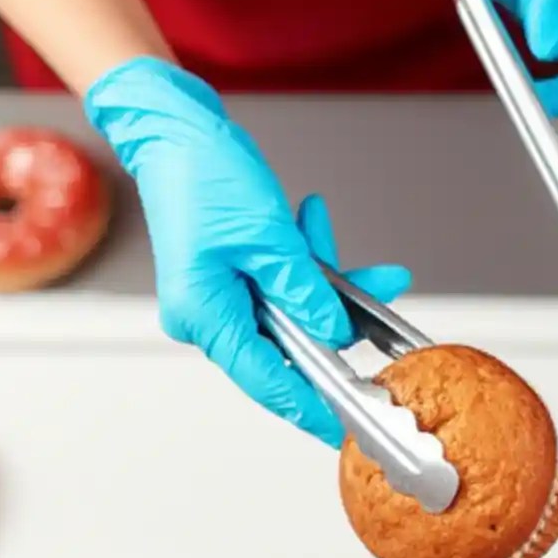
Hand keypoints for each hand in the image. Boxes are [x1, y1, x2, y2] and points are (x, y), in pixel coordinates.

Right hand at [83, 57, 410, 447]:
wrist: (175, 129)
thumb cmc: (203, 173)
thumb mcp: (269, 237)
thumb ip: (306, 292)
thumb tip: (336, 334)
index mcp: (205, 315)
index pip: (269, 381)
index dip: (313, 407)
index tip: (348, 429)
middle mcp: (206, 314)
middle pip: (287, 345)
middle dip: (338, 324)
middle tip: (382, 314)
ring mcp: (217, 295)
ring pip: (291, 311)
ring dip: (329, 284)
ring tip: (367, 263)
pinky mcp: (229, 274)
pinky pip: (279, 284)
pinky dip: (306, 264)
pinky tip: (315, 224)